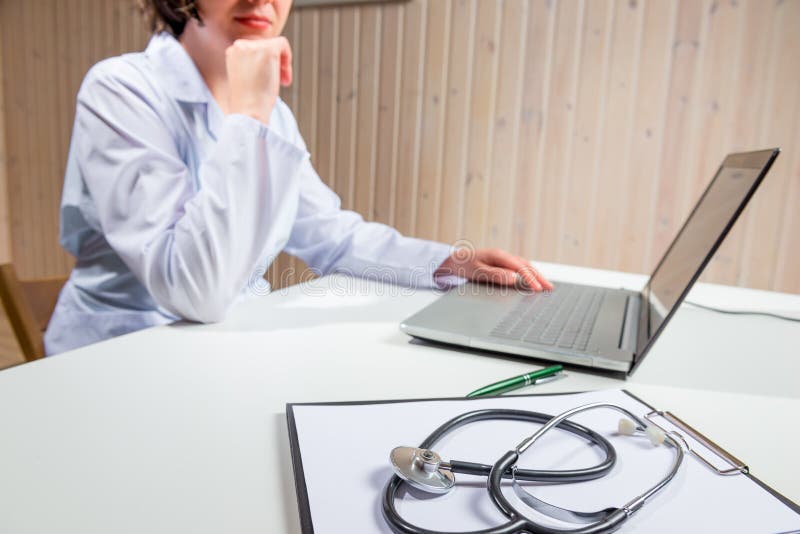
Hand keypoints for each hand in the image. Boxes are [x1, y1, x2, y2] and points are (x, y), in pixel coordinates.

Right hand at [226, 37, 292, 124]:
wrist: (248, 111)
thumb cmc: (247, 101)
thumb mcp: (246, 77)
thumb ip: (253, 63)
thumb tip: (268, 57)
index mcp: (231, 52)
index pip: (253, 47)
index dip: (264, 62)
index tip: (267, 79)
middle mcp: (239, 45)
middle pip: (264, 44)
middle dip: (274, 63)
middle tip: (279, 81)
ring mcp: (253, 46)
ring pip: (274, 45)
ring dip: (281, 64)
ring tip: (281, 82)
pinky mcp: (268, 50)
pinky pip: (283, 43)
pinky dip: (288, 57)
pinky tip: (285, 76)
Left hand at [434, 248, 553, 290]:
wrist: (455, 260)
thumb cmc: (466, 265)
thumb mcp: (478, 271)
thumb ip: (496, 275)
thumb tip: (514, 278)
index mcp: (499, 256)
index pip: (520, 268)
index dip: (530, 279)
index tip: (538, 289)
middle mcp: (504, 256)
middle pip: (526, 266)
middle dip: (539, 277)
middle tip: (550, 288)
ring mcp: (504, 260)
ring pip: (525, 267)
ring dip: (536, 276)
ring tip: (546, 286)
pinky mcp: (503, 264)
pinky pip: (520, 269)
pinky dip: (529, 275)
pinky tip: (533, 282)